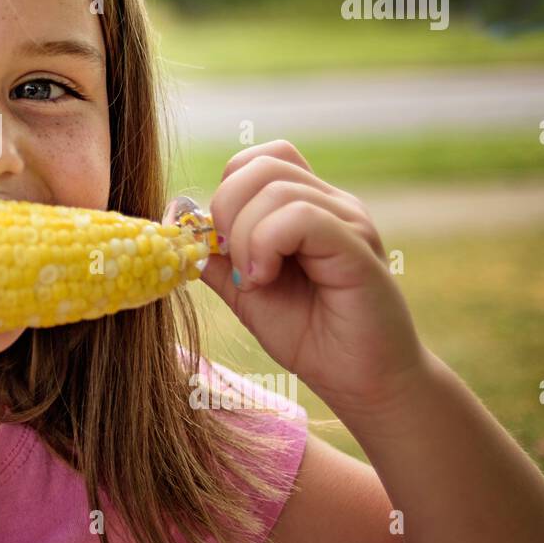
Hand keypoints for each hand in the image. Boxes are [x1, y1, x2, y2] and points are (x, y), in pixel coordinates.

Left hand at [196, 139, 425, 413]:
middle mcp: (332, 204)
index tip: (221, 242)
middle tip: (232, 261)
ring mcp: (349, 222)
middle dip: (227, 209)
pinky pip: (301, 217)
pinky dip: (266, 244)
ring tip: (252, 279)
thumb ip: (218, 259)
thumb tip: (181, 227)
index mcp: (308, 206)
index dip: (228, 190)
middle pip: (262, 166)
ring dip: (245, 236)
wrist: (363, 381)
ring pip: (276, 189)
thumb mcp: (246, 293)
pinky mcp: (357, 247)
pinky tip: (263, 279)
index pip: (260, 160)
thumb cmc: (311, 336)